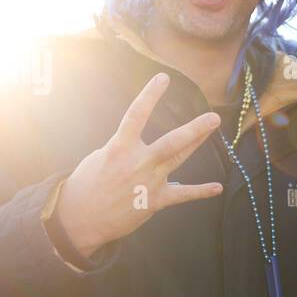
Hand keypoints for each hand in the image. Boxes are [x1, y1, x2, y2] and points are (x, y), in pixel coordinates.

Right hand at [55, 73, 222, 257]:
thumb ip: (123, 148)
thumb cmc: (86, 185)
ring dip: (198, 143)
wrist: (80, 219)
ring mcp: (149, 182)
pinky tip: (216, 188)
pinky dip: (201, 191)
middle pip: (172, 142)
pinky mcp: (155, 201)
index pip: (136, 114)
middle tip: (214, 117)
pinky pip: (182, 195)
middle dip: (194, 129)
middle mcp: (138, 162)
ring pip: (179, 158)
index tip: (163, 78)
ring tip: (213, 128)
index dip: (150, 95)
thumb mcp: (99, 157)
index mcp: (119, 148)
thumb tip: (139, 143)